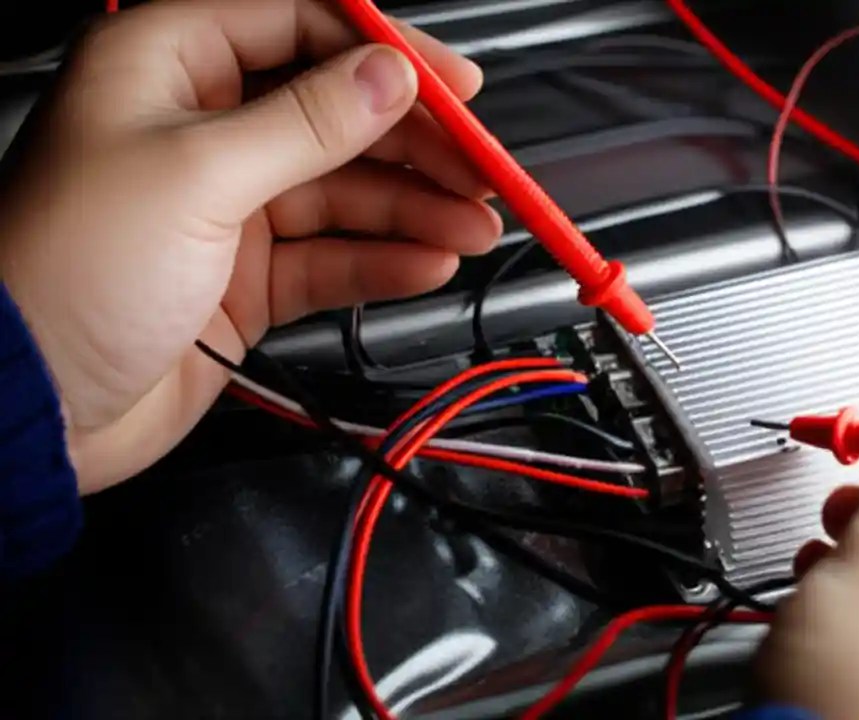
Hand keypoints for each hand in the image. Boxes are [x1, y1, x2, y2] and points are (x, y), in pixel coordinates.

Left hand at [0, 0, 501, 492]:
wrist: (27, 405)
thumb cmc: (67, 271)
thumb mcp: (199, 175)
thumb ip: (308, 122)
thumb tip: (390, 76)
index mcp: (169, 66)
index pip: (301, 27)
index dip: (386, 54)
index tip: (456, 86)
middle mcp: (202, 127)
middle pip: (337, 114)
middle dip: (417, 144)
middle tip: (483, 170)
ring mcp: (227, 204)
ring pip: (346, 190)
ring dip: (416, 208)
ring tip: (474, 227)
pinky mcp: (245, 275)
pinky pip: (331, 255)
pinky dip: (382, 260)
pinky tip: (428, 264)